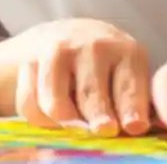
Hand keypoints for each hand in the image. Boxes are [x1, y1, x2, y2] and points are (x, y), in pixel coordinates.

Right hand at [5, 18, 150, 135]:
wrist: (64, 35)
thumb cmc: (105, 67)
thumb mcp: (127, 75)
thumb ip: (132, 103)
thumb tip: (135, 130)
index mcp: (126, 52)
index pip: (129, 85)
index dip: (131, 108)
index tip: (134, 126)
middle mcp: (94, 46)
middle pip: (92, 94)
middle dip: (98, 116)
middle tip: (103, 130)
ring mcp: (60, 50)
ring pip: (57, 104)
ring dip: (65, 122)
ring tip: (75, 127)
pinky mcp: (31, 59)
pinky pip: (30, 103)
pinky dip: (39, 118)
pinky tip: (52, 115)